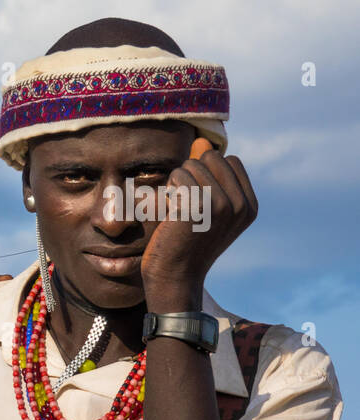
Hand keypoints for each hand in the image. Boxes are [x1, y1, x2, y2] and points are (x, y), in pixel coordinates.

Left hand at [142, 138, 257, 304]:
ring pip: (192, 165)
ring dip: (176, 182)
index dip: (207, 172)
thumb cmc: (184, 242)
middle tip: (184, 205)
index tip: (198, 201)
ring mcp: (222, 206)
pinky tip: (170, 213)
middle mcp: (241, 204)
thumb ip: (206, 174)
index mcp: (249, 205)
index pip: (229, 160)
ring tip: (177, 210)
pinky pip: (178, 177)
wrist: (174, 277)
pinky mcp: (199, 207)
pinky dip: (168, 190)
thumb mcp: (202, 205)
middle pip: (210, 158)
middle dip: (190, 174)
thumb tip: (201, 142)